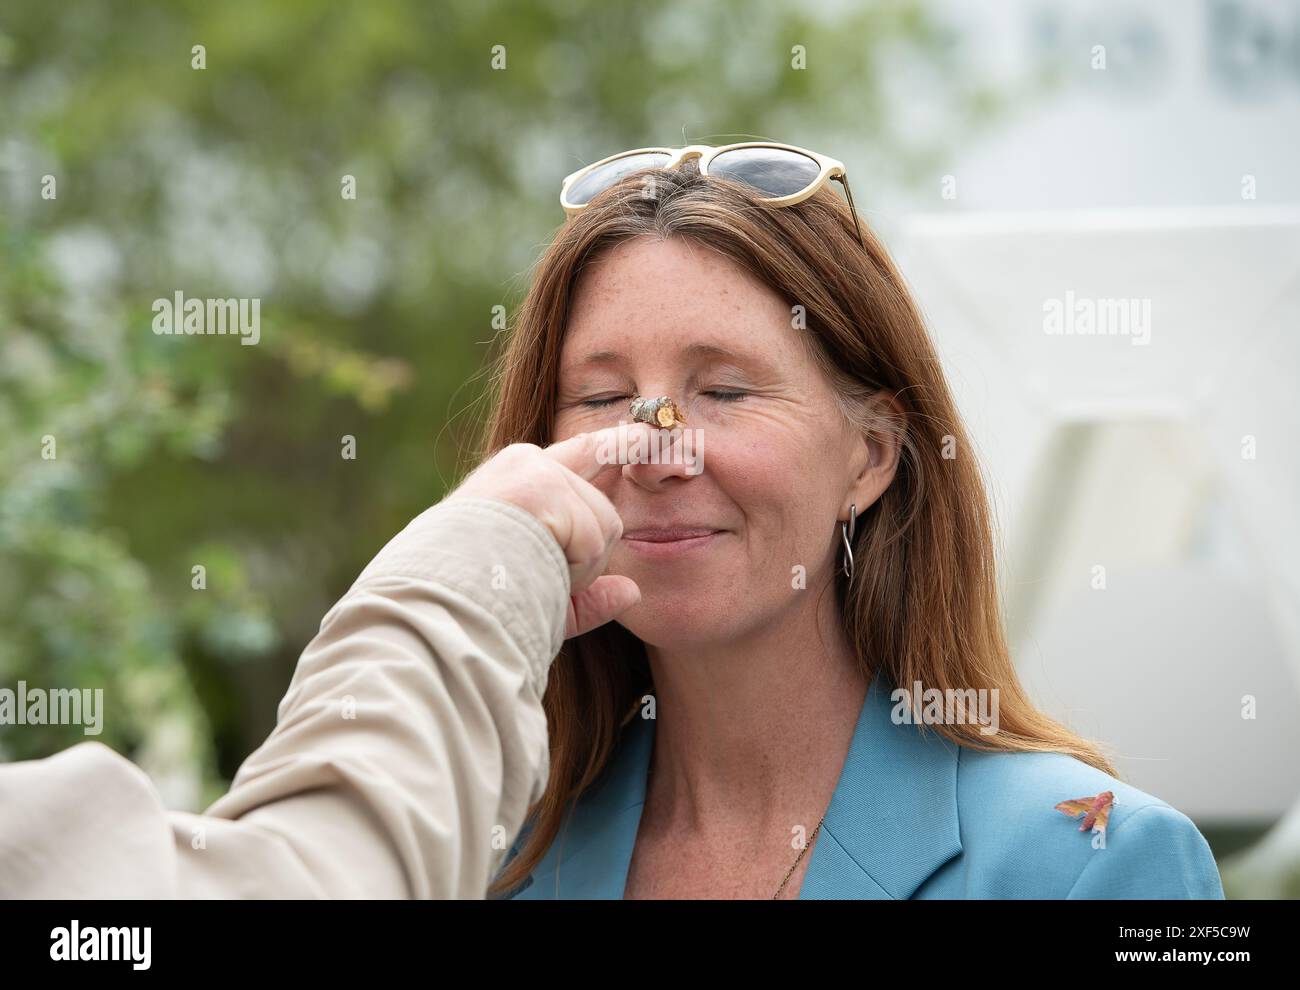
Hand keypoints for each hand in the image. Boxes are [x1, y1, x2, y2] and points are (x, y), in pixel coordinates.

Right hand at [447, 422, 655, 637]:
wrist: (436, 603)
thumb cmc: (474, 604)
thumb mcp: (540, 598)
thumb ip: (586, 595)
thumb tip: (632, 591)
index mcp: (520, 481)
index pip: (583, 454)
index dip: (618, 445)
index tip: (647, 432)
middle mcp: (528, 464)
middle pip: (603, 513)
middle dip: (586, 560)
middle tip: (535, 579)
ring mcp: (537, 472)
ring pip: (604, 528)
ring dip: (579, 567)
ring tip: (529, 574)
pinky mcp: (544, 486)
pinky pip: (592, 539)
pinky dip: (573, 569)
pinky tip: (533, 569)